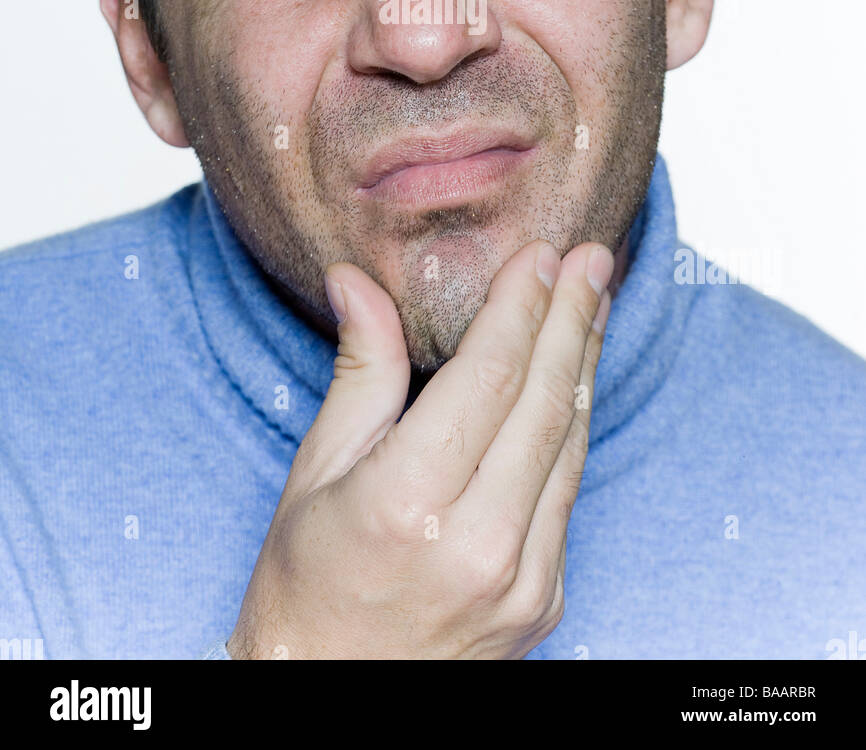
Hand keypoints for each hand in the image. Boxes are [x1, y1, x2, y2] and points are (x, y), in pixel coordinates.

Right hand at [227, 237, 612, 659]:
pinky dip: (573, 428)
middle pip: (544, 402)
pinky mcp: (545, 600)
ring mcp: (523, 579)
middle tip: (592, 257)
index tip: (542, 254)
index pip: (488, 376)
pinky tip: (575, 383)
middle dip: (573, 318)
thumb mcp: (314, 473)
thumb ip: (359, 373)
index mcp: (407, 502)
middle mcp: (477, 543)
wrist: (328, 700)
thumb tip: (358, 279)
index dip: (521, 306)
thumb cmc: (305, 586)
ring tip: (596, 302)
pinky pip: (568, 493)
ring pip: (570, 445)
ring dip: (586, 365)